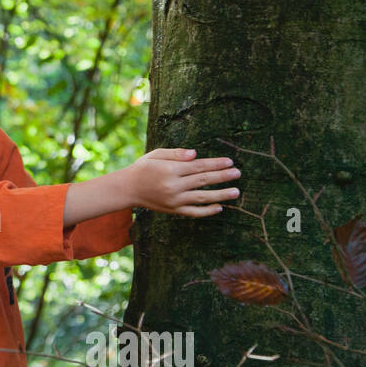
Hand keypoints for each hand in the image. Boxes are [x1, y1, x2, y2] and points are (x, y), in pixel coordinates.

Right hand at [124, 148, 239, 216]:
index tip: (229, 161)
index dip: (215, 164)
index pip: (198, 166)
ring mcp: (174, 200)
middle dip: (223, 176)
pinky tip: (219, 207)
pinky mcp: (173, 210)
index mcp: (170, 170)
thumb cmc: (143, 168)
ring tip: (236, 192)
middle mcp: (173, 186)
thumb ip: (176, 153)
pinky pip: (194, 212)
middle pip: (203, 180)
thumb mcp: (156, 154)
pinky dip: (207, 211)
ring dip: (221, 195)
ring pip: (202, 198)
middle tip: (238, 173)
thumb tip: (196, 154)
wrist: (127, 189)